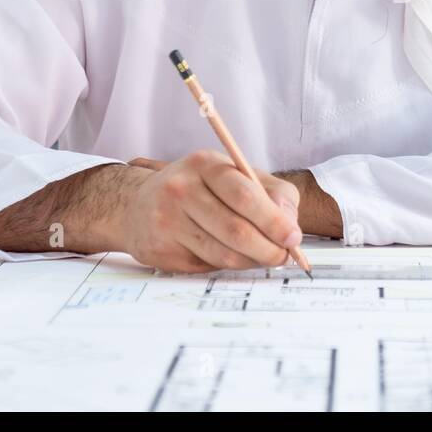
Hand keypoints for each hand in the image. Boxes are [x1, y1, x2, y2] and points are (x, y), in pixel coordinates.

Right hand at [118, 150, 301, 273]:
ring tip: (261, 257)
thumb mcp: (236, 175)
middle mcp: (181, 190)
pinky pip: (206, 267)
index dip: (273, 220)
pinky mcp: (160, 250)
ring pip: (223, 255)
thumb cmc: (200, 188)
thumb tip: (290, 224)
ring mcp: (167, 221)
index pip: (244, 195)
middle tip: (283, 256)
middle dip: (268, 249)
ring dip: (251, 261)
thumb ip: (273, 193)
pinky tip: (229, 255)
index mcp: (205, 165)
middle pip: (235, 230)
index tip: (293, 237)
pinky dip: (226, 266)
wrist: (138, 204)